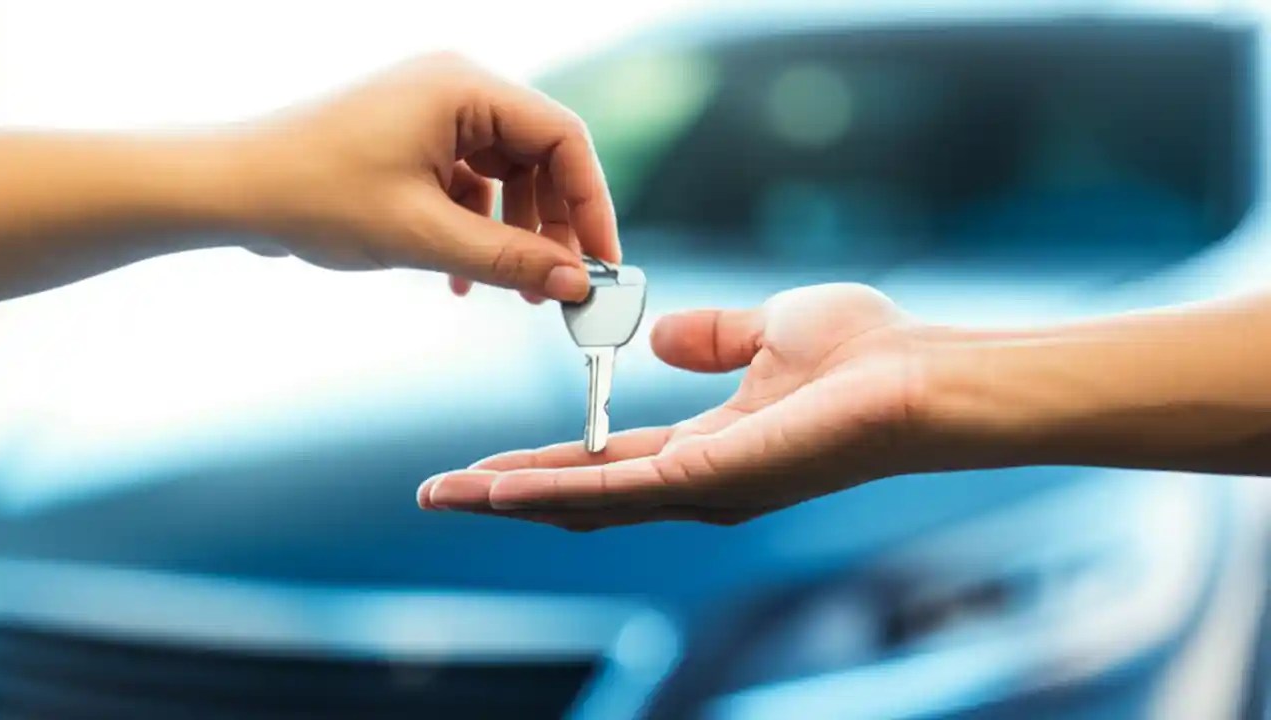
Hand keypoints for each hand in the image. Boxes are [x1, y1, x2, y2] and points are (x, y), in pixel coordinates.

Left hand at [237, 52, 616, 301]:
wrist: (230, 190)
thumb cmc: (314, 195)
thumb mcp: (424, 236)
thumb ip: (510, 259)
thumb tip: (577, 282)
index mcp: (464, 88)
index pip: (564, 138)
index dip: (593, 203)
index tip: (603, 262)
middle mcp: (456, 90)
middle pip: (541, 158)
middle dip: (554, 226)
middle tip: (561, 288)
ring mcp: (434, 114)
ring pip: (508, 177)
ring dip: (516, 236)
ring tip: (517, 291)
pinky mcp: (415, 141)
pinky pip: (472, 186)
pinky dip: (478, 231)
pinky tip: (463, 278)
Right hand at [417, 284, 923, 529]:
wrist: (917, 375)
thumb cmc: (863, 354)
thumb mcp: (766, 329)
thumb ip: (711, 339)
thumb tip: (660, 342)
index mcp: (706, 447)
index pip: (604, 462)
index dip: (542, 462)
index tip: (484, 463)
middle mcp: (696, 483)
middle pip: (581, 494)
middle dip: (506, 494)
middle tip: (437, 494)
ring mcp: (702, 490)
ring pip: (586, 500)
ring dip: (513, 498)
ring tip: (448, 495)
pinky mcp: (712, 480)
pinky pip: (618, 489)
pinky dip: (555, 488)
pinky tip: (504, 487)